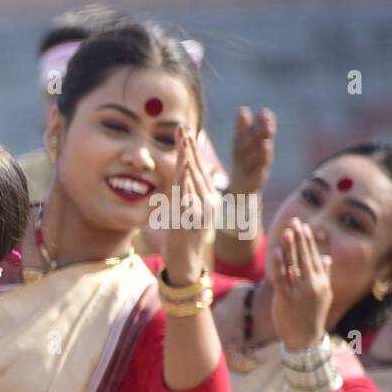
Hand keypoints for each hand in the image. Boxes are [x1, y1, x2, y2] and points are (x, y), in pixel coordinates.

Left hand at [161, 125, 213, 285]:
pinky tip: (183, 166)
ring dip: (188, 157)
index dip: (192, 151)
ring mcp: (203, 210)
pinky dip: (186, 180)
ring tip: (183, 139)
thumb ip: (187, 193)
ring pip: (195, 178)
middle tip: (182, 128)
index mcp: (209, 198)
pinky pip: (189, 195)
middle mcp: (209, 201)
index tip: (185, 133)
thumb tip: (187, 176)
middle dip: (190, 148)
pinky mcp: (193, 219)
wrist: (186, 263)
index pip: (200, 169)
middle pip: (198, 169)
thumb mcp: (187, 212)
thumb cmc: (182, 238)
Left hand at [227, 106, 274, 195]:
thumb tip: (244, 109)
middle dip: (265, 130)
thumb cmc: (243, 164)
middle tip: (267, 117)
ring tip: (267, 133)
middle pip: (262, 141)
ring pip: (262, 154)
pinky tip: (265, 151)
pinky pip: (261, 169)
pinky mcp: (259, 178)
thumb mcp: (240, 146)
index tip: (265, 111)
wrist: (241, 190)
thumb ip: (243, 129)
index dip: (262, 123)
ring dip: (265, 145)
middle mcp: (260, 155)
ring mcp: (261, 166)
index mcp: (255, 147)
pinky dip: (263, 161)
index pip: (259, 132)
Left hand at [267, 218, 331, 350]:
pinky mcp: (286, 299)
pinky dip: (279, 265)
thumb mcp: (323, 294)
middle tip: (296, 222)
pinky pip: (281, 279)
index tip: (304, 227)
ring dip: (291, 247)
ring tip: (288, 231)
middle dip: (300, 239)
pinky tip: (276, 253)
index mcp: (322, 282)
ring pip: (295, 265)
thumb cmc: (312, 315)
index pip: (315, 256)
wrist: (305, 339)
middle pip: (305, 257)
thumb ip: (323, 274)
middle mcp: (313, 284)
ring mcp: (300, 292)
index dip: (309, 241)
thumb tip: (326, 257)